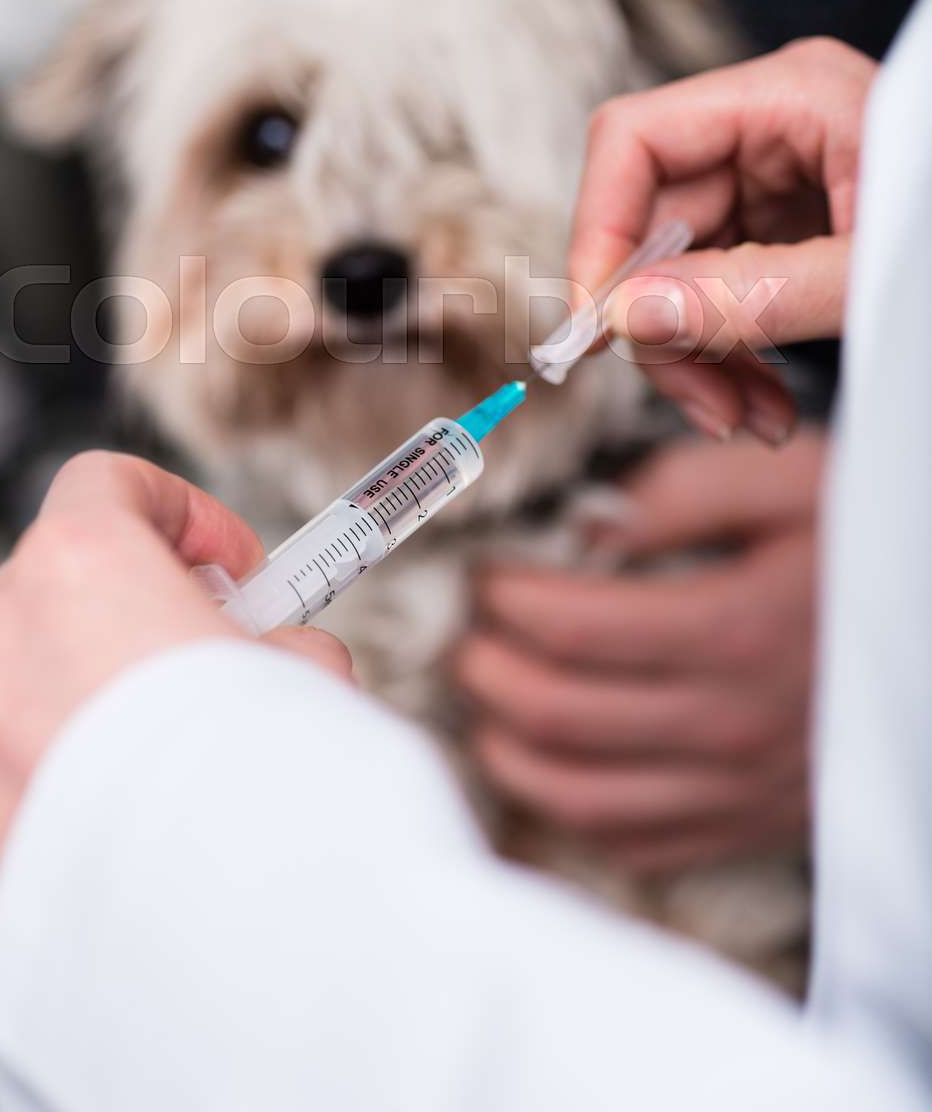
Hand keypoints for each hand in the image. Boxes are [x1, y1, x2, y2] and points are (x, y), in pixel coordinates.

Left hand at [0, 451, 351, 966]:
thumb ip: (274, 643)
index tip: (225, 568)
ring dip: (73, 712)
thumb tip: (272, 659)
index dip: (181, 515)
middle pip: (51, 592)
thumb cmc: (272, 801)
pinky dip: (37, 804)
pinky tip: (117, 842)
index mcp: (78, 570)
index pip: (106, 485)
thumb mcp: (317, 676)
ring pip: (5, 697)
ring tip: (165, 776)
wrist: (234, 963)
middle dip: (125, 621)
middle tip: (205, 674)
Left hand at [453, 432, 823, 874]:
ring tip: (487, 696)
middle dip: (488, 670)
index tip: (487, 575)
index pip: (575, 630)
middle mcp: (735, 723)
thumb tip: (589, 528)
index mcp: (739, 629)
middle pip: (559, 716)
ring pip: (580, 797)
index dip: (507, 600)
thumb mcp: (790, 479)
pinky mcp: (747, 825)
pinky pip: (632, 844)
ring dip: (505, 748)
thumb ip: (686, 487)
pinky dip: (566, 810)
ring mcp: (741, 788)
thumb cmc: (853, 541)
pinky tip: (546, 761)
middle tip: (469, 633)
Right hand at [568, 36, 874, 441]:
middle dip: (666, 326)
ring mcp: (781, 177)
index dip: (600, 230)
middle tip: (699, 406)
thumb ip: (750, 296)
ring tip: (743, 420)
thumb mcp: (868, 275)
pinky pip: (727, 289)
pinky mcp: (794, 225)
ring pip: (684, 268)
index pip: (634, 139)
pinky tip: (758, 406)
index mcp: (788, 96)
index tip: (600, 328)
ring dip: (700, 357)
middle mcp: (772, 127)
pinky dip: (734, 353)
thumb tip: (628, 318)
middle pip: (654, 220)